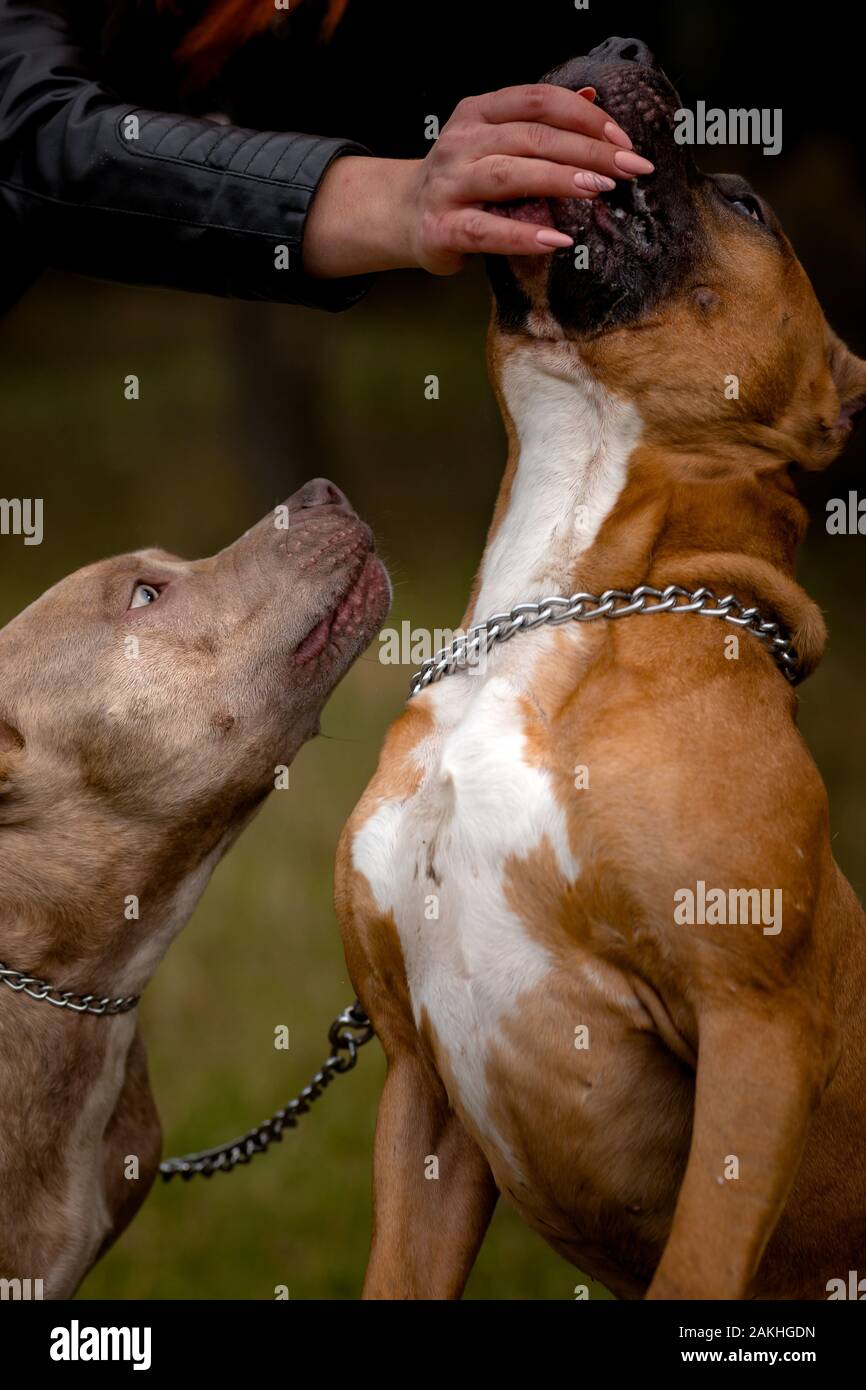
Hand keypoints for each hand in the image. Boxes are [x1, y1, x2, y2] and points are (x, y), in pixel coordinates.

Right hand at [405, 83, 653, 273]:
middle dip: (586, 151)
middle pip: (532, 138)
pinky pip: (487, 230)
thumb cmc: (461, 180)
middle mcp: (461, 143)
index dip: (584, 116)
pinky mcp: (442, 228)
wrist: (402, 216)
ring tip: (600, 191)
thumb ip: (537, 124)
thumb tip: (592, 99)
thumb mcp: (495, 141)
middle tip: (628, 169)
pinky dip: (524, 235)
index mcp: (478, 113)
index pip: (538, 101)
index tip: (622, 140)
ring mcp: (449, 185)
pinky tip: (557, 240)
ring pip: (510, 175)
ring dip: (559, 180)